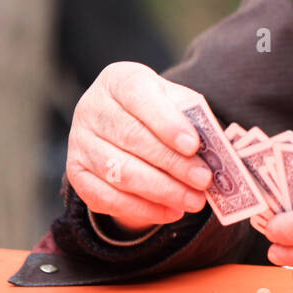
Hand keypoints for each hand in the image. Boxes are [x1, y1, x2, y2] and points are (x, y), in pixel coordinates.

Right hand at [66, 62, 213, 232]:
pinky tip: (172, 212)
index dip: (166, 122)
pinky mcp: (76, 173)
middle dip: (172, 163)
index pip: (139, 96)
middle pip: (132, 138)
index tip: (193, 145)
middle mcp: (92, 108)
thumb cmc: (160, 111)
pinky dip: (142, 209)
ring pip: (120, 172)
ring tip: (194, 201)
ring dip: (162, 191)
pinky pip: (107, 197)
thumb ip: (193, 118)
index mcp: (119, 80)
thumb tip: (216, 149)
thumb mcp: (177, 102)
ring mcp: (79, 141)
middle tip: (204, 180)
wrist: (126, 122)